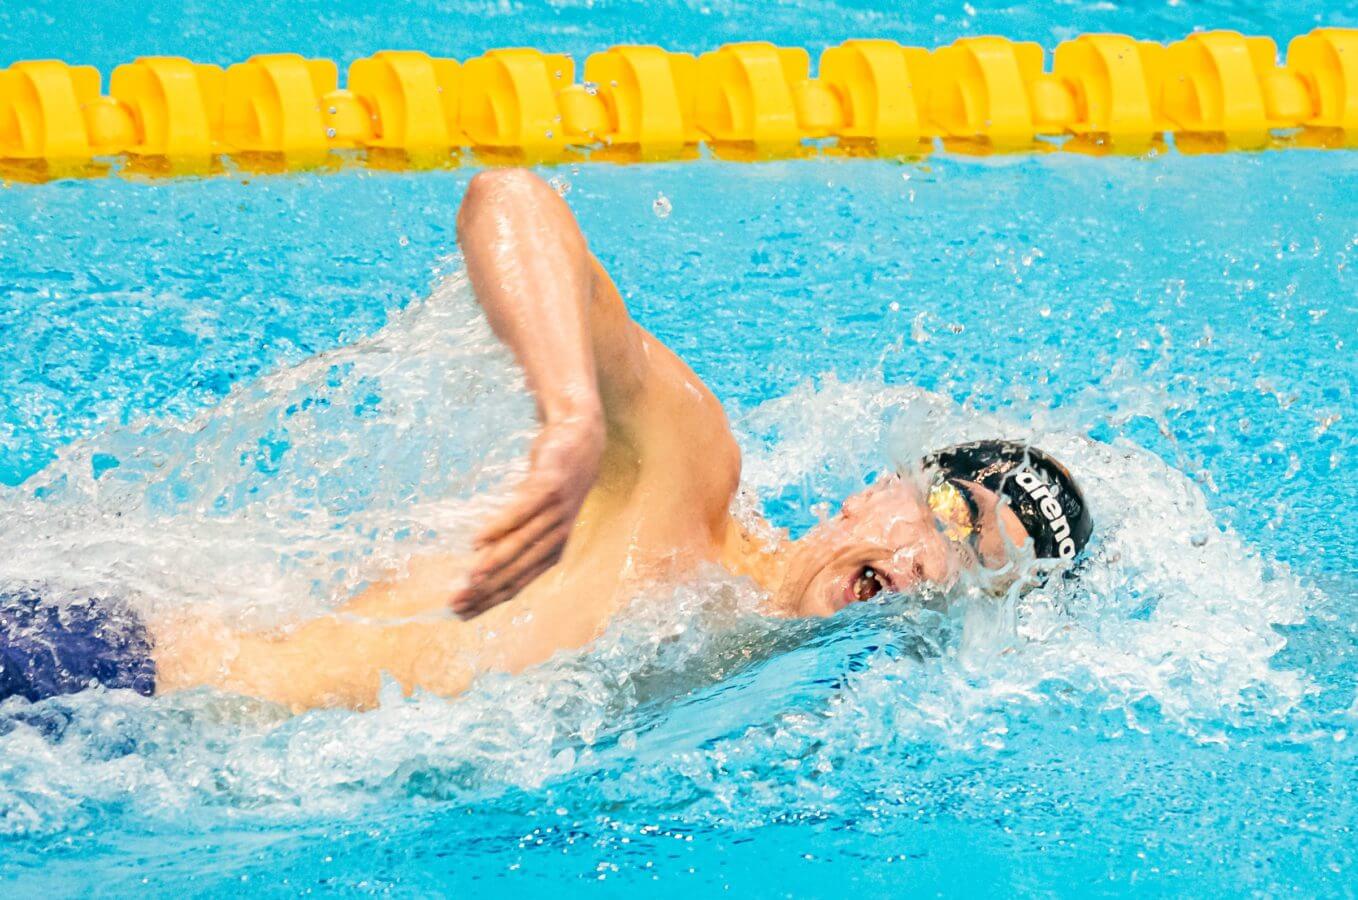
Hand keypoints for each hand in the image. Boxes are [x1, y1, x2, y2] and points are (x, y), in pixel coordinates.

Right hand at [449, 411, 605, 618]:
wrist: (580, 442)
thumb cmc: (552, 486)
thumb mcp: (538, 519)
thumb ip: (515, 542)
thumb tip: (480, 565)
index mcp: (552, 551)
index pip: (517, 584)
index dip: (489, 601)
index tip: (461, 613)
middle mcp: (555, 537)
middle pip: (517, 571)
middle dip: (486, 591)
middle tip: (456, 603)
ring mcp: (555, 513)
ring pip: (520, 544)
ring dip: (492, 564)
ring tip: (469, 578)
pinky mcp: (548, 488)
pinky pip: (521, 511)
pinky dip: (499, 527)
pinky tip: (478, 539)